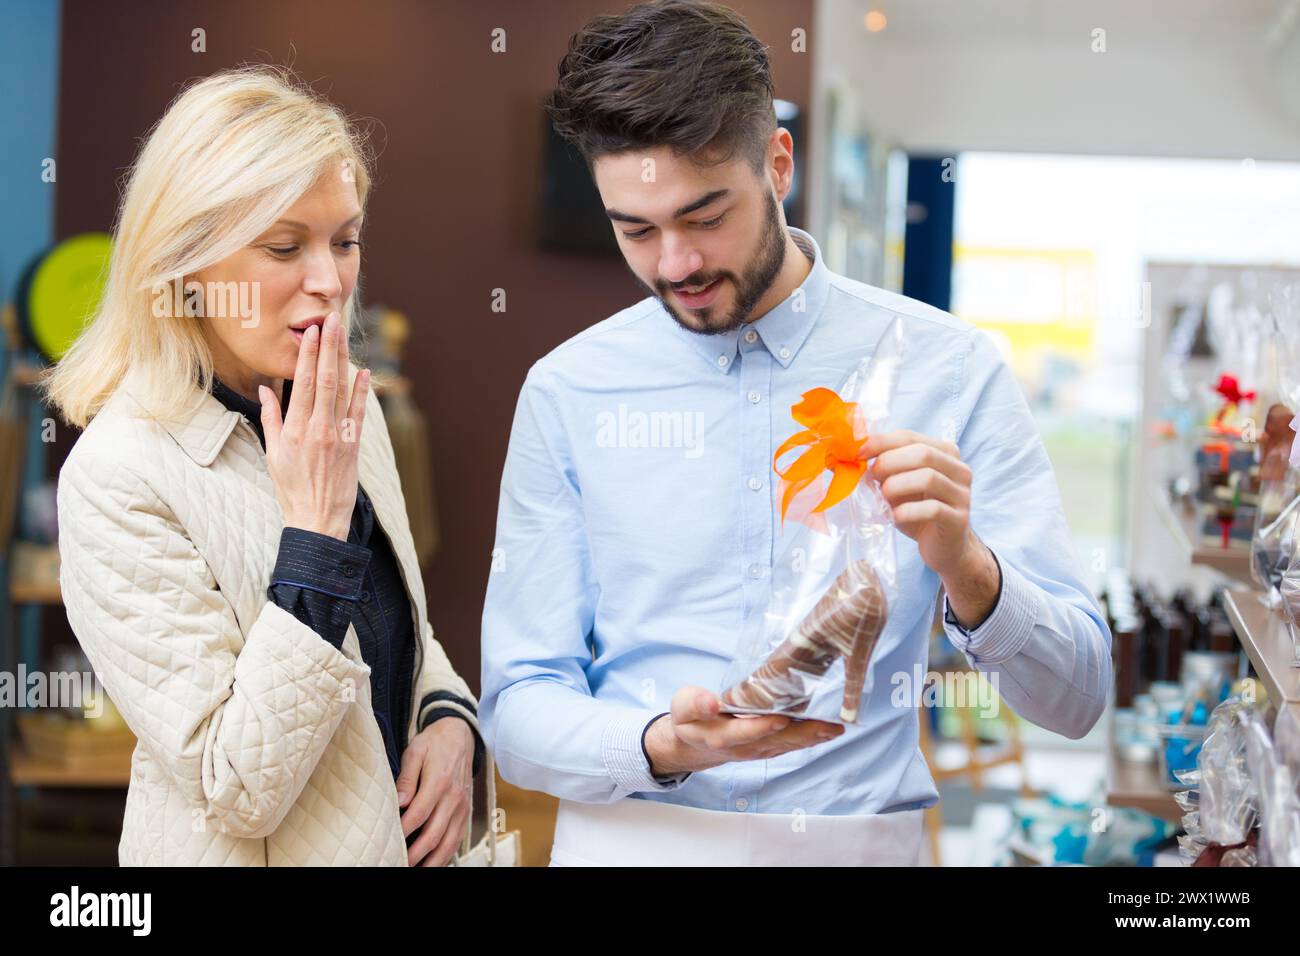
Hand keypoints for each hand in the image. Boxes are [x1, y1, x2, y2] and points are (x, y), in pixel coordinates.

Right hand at [258, 312, 369, 540]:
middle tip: (331, 320)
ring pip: (342, 391)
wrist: (317, 519)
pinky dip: (363, 391)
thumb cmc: (291, 488)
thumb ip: (270, 418)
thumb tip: (264, 388)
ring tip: (344, 335)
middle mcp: (317, 429)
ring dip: (343, 360)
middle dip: (328, 348)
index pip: (301, 383)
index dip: (307, 355)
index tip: (311, 332)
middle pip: (324, 380)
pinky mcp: (353, 446)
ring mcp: (338, 437)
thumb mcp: (273, 453)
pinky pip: (359, 413)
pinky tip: (364, 372)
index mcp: (293, 429)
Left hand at [396, 719, 474, 866]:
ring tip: (414, 869)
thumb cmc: (434, 743)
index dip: (402, 831)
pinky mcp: (466, 813)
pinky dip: (445, 856)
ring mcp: (462, 807)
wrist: (461, 736)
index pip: (418, 814)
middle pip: (433, 834)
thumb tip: (399, 802)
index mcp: (439, 782)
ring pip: (447, 843)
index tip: (387, 842)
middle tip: (396, 863)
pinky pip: (457, 840)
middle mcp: (454, 798)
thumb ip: (406, 778)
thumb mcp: (416, 751)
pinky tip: (432, 864)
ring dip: (431, 861)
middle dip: (414, 855)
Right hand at [644, 686, 843, 776]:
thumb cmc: (690, 719)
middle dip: (804, 734)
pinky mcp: (768, 749)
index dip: (762, 726)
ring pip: (788, 746)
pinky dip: (809, 739)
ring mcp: (758, 751)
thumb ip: (695, 703)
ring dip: (813, 738)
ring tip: (836, 728)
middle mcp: (744, 748)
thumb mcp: (682, 706)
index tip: (781, 717)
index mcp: (721, 737)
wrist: (693, 743)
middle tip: (830, 726)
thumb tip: (711, 702)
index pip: (745, 733)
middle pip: (776, 742)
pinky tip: (826, 731)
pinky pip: (791, 745)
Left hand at [862, 429, 976, 578]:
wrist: (944, 546)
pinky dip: (907, 511)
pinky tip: (895, 516)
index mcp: (945, 453)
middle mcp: (960, 470)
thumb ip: (887, 468)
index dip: (881, 442)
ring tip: (883, 497)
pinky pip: (932, 509)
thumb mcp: (900, 484)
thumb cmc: (918, 511)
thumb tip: (859, 457)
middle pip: (923, 453)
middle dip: (889, 463)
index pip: (910, 437)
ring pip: (928, 478)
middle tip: (871, 477)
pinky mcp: (959, 520)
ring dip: (896, 486)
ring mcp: (962, 495)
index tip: (858, 452)